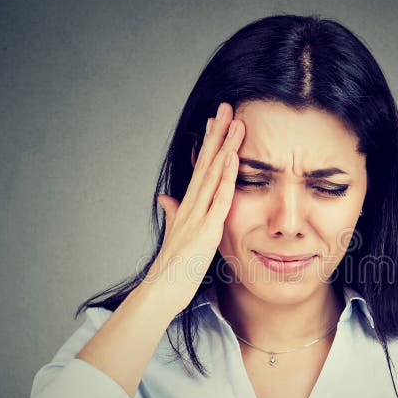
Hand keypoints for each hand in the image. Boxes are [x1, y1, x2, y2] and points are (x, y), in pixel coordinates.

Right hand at [146, 102, 243, 313]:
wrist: (162, 290)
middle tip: (226, 107)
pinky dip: (225, 178)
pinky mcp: (206, 229)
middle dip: (216, 134)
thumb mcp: (175, 234)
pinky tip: (231, 159)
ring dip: (224, 147)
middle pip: (205, 162)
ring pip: (212, 175)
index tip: (216, 120)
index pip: (200, 167)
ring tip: (234, 123)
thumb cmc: (171, 267)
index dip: (209, 143)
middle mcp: (191, 205)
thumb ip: (172, 213)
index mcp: (187, 206)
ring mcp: (197, 215)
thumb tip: (165, 197)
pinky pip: (218, 199)